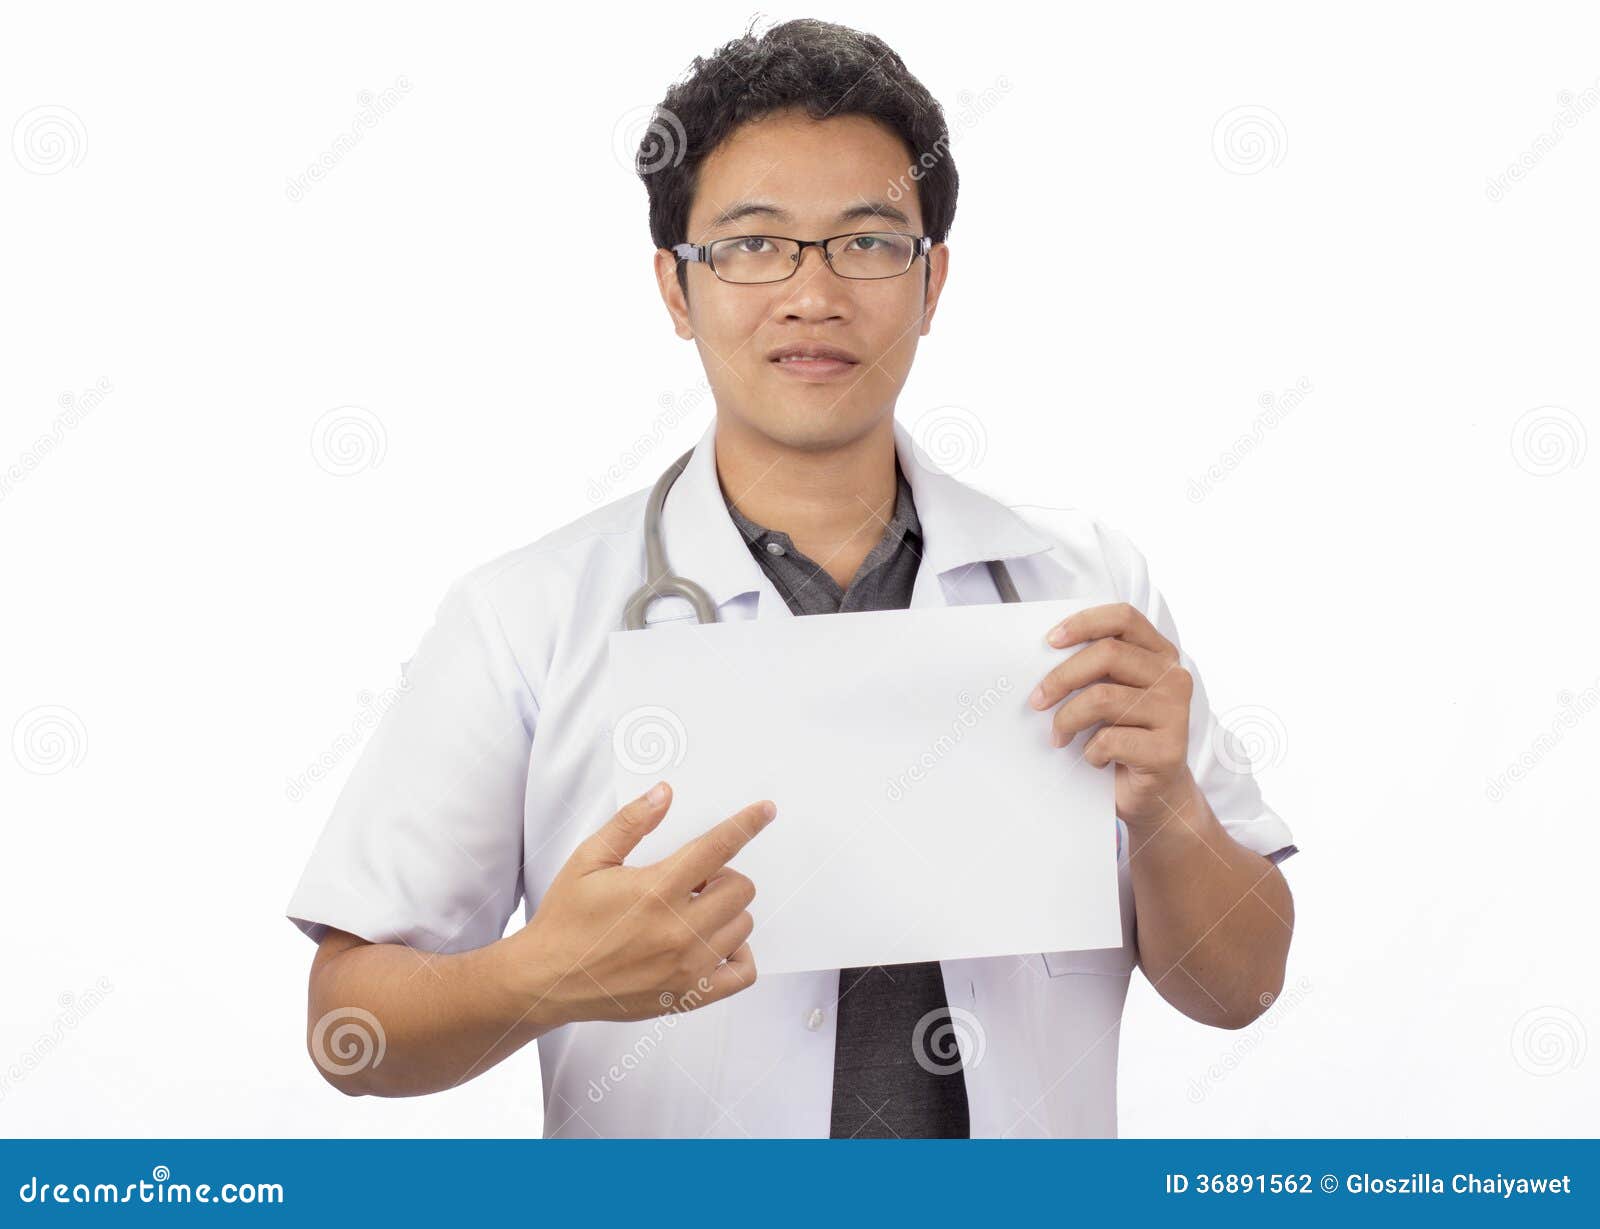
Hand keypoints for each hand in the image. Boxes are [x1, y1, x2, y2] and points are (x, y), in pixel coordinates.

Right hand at [504, 784, 776, 1024]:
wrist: (546, 980)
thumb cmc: (566, 918)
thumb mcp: (589, 859)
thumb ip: (630, 824)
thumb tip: (665, 793)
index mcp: (657, 889)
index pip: (719, 848)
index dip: (747, 824)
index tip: (765, 811)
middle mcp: (679, 929)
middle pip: (741, 888)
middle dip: (724, 877)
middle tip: (693, 882)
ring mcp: (688, 966)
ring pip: (743, 925)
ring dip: (726, 912)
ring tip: (692, 913)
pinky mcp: (689, 995)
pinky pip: (743, 973)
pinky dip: (738, 955)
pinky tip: (713, 943)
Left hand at [1028, 602, 1195, 832]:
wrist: (1153, 794)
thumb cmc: (1123, 737)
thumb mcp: (1109, 694)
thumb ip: (1093, 671)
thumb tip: (1043, 656)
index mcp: (1159, 654)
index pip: (1124, 618)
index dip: (1084, 623)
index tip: (1050, 641)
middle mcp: (1173, 677)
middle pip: (1108, 654)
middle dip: (1061, 677)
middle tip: (1037, 700)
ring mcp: (1175, 712)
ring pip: (1103, 697)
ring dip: (1068, 720)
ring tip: (1059, 737)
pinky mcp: (1169, 749)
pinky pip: (1110, 740)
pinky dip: (1090, 752)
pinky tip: (1094, 759)